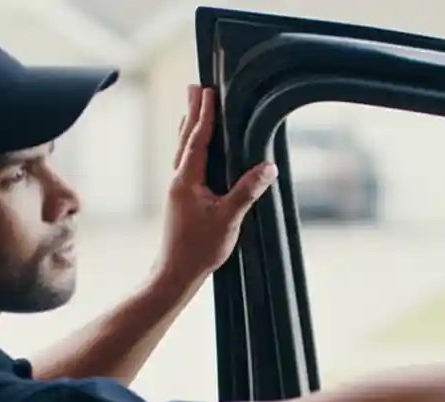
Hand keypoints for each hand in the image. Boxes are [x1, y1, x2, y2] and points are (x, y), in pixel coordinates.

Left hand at [156, 85, 278, 285]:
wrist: (176, 273)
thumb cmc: (200, 248)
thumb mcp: (229, 219)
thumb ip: (247, 191)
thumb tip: (268, 168)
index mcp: (186, 180)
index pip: (198, 140)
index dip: (205, 115)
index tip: (208, 92)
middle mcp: (178, 180)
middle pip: (186, 138)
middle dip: (192, 112)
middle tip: (194, 87)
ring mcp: (178, 189)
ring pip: (182, 150)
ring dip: (189, 126)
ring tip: (192, 108)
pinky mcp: (181, 199)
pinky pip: (185, 163)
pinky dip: (190, 146)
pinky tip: (195, 150)